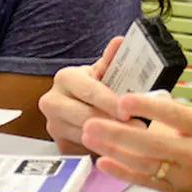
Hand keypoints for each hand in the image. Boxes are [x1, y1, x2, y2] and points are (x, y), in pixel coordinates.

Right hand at [39, 37, 142, 155]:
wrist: (79, 103)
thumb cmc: (96, 86)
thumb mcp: (104, 72)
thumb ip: (112, 59)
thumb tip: (121, 40)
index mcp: (65, 78)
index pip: (90, 91)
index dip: (111, 102)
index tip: (130, 111)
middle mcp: (51, 101)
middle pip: (86, 116)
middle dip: (114, 123)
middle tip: (140, 129)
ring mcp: (52, 125)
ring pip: (85, 136)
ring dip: (110, 139)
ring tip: (135, 139)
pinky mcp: (58, 146)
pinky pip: (83, 151)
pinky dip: (102, 150)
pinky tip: (119, 148)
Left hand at [81, 49, 191, 191]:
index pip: (173, 115)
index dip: (147, 107)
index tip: (123, 100)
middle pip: (151, 142)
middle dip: (118, 132)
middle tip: (91, 121)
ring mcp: (182, 173)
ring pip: (143, 162)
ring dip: (113, 150)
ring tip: (89, 137)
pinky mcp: (175, 189)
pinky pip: (145, 181)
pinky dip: (123, 173)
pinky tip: (104, 163)